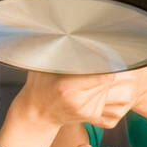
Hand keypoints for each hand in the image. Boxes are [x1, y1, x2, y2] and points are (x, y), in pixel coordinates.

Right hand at [17, 63, 146, 129]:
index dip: (106, 61)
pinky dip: (100, 87)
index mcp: (68, 87)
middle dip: (105, 67)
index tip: (103, 52)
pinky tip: (86, 86)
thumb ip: (56, 51)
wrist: (38, 114)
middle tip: (95, 61)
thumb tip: (68, 32)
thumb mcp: (42, 65)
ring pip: (108, 85)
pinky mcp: (93, 114)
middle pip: (108, 77)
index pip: (103, 72)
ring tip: (86, 75)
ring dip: (103, 77)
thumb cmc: (39, 86)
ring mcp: (87, 110)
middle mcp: (79, 101)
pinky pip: (104, 93)